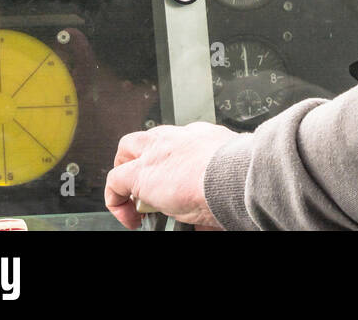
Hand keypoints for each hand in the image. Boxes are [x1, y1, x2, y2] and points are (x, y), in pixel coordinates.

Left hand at [105, 121, 242, 228]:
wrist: (237, 177)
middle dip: (146, 157)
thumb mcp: (231, 177)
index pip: (183, 142)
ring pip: (128, 148)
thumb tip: (209, 219)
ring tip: (133, 196)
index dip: (176, 162)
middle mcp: (181, 138)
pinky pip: (115, 181)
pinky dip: (116, 199)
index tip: (180, 182)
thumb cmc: (242, 179)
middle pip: (152, 138)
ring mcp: (158, 152)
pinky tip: (130, 217)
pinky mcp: (141, 173)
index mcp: (207, 138)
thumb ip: (217, 188)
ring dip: (126, 170)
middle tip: (152, 185)